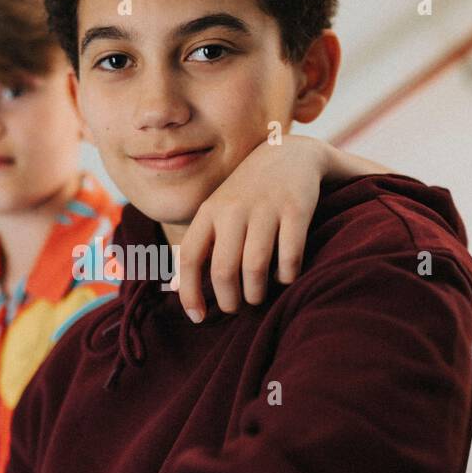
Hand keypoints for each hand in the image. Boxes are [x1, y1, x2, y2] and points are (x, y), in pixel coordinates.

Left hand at [173, 134, 387, 319]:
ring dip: (257, 294)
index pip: (190, 258)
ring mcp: (265, 208)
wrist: (290, 154)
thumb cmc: (247, 195)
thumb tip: (175, 286)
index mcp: (209, 212)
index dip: (190, 294)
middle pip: (223, 271)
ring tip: (259, 296)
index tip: (198, 318)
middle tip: (236, 307)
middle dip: (229, 301)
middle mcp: (233, 210)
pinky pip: (289, 258)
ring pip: (254, 269)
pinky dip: (286, 276)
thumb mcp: (217, 212)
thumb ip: (198, 246)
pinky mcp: (296, 209)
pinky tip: (285, 276)